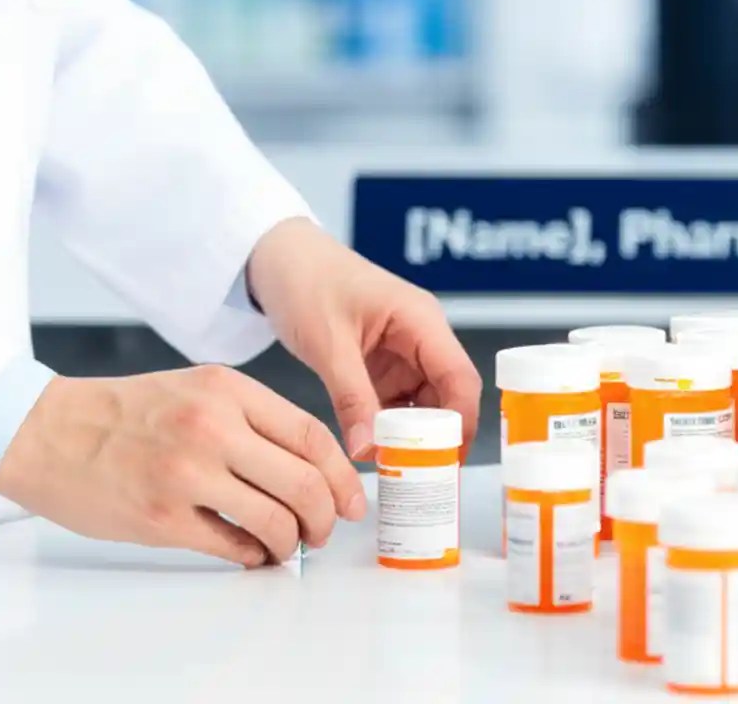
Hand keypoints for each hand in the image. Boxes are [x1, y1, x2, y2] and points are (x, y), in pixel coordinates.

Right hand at [0, 366, 364, 565]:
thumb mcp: (195, 389)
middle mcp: (212, 427)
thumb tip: (311, 466)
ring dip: (292, 543)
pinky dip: (253, 556)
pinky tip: (249, 553)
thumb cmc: (124, 412)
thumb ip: (252, 419)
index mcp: (227, 389)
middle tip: (323, 532)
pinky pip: (233, 547)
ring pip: (275, 521)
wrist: (45, 430)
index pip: (312, 435)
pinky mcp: (162, 517)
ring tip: (285, 547)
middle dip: (326, 517)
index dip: (343, 476)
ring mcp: (187, 474)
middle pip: (304, 482)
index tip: (353, 500)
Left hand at [248, 219, 481, 459]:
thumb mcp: (327, 343)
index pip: (459, 378)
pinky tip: (376, 453)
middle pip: (448, 397)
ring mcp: (402, 355)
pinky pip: (395, 406)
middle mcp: (420, 338)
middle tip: (421, 479)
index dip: (460, 422)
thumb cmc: (305, 280)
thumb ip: (351, 397)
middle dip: (437, 438)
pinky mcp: (381, 368)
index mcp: (421, 321)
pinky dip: (388, 430)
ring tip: (398, 473)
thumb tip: (369, 451)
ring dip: (411, 438)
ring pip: (422, 407)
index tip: (445, 460)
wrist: (277, 258)